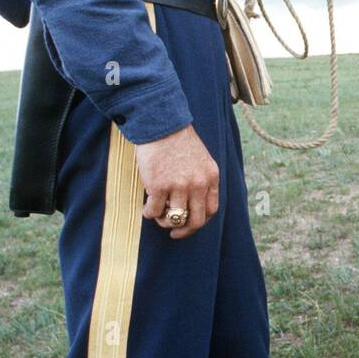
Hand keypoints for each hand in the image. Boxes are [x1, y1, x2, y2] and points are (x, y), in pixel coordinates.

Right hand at [136, 124, 219, 239]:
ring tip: (157, 215)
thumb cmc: (178, 141)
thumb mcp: (201, 159)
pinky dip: (149, 213)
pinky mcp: (159, 186)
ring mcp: (179, 186)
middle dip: (184, 231)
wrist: (161, 124)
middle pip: (195, 221)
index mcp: (211, 177)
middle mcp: (198, 184)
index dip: (200, 221)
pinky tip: (147, 207)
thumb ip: (201, 179)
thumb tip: (192, 204)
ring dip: (164, 221)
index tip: (189, 225)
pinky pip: (154, 211)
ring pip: (174, 219)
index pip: (211, 210)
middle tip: (174, 233)